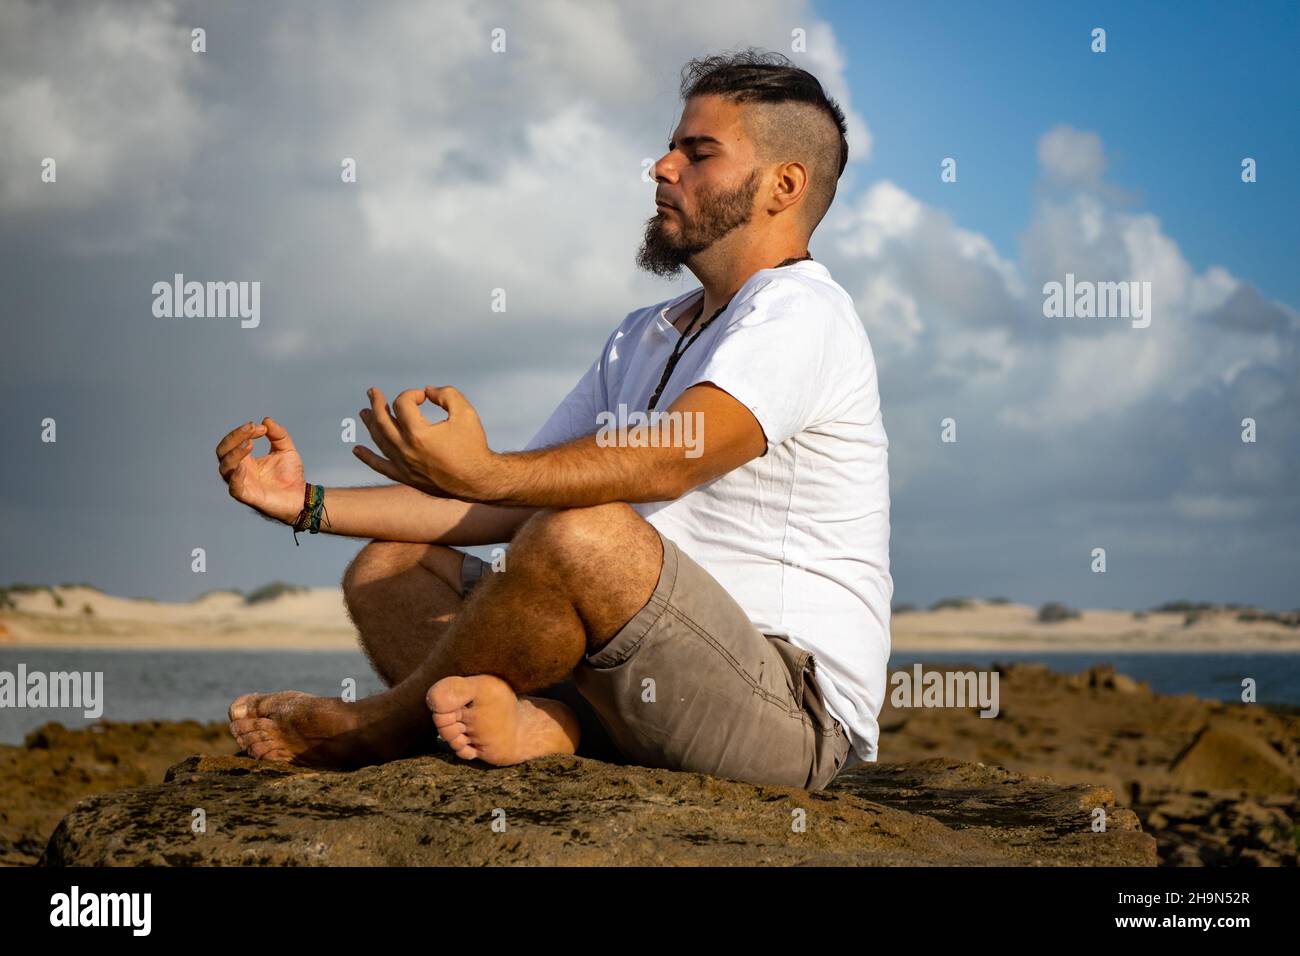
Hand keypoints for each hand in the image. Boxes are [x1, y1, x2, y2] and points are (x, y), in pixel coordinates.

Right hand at [215, 417, 305, 523]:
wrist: (300, 497)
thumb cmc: (290, 476)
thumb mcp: (286, 449)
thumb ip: (278, 435)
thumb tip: (266, 420)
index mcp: (245, 459)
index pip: (232, 442)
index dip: (242, 431)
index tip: (262, 427)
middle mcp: (239, 470)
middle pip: (223, 452)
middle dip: (234, 437)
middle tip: (251, 428)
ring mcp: (242, 483)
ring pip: (225, 468)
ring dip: (235, 453)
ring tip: (249, 444)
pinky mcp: (248, 496)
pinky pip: (234, 487)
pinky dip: (235, 477)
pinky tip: (242, 467)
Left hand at [354, 386, 495, 500]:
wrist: (479, 481)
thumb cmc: (473, 445)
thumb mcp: (465, 412)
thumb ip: (446, 393)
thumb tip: (427, 391)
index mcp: (419, 433)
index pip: (403, 404)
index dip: (412, 394)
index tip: (426, 397)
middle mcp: (406, 450)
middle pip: (383, 420)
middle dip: (377, 403)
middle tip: (372, 392)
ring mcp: (404, 465)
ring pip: (379, 441)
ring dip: (370, 424)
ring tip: (364, 412)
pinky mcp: (406, 477)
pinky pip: (381, 466)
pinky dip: (368, 458)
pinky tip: (357, 450)